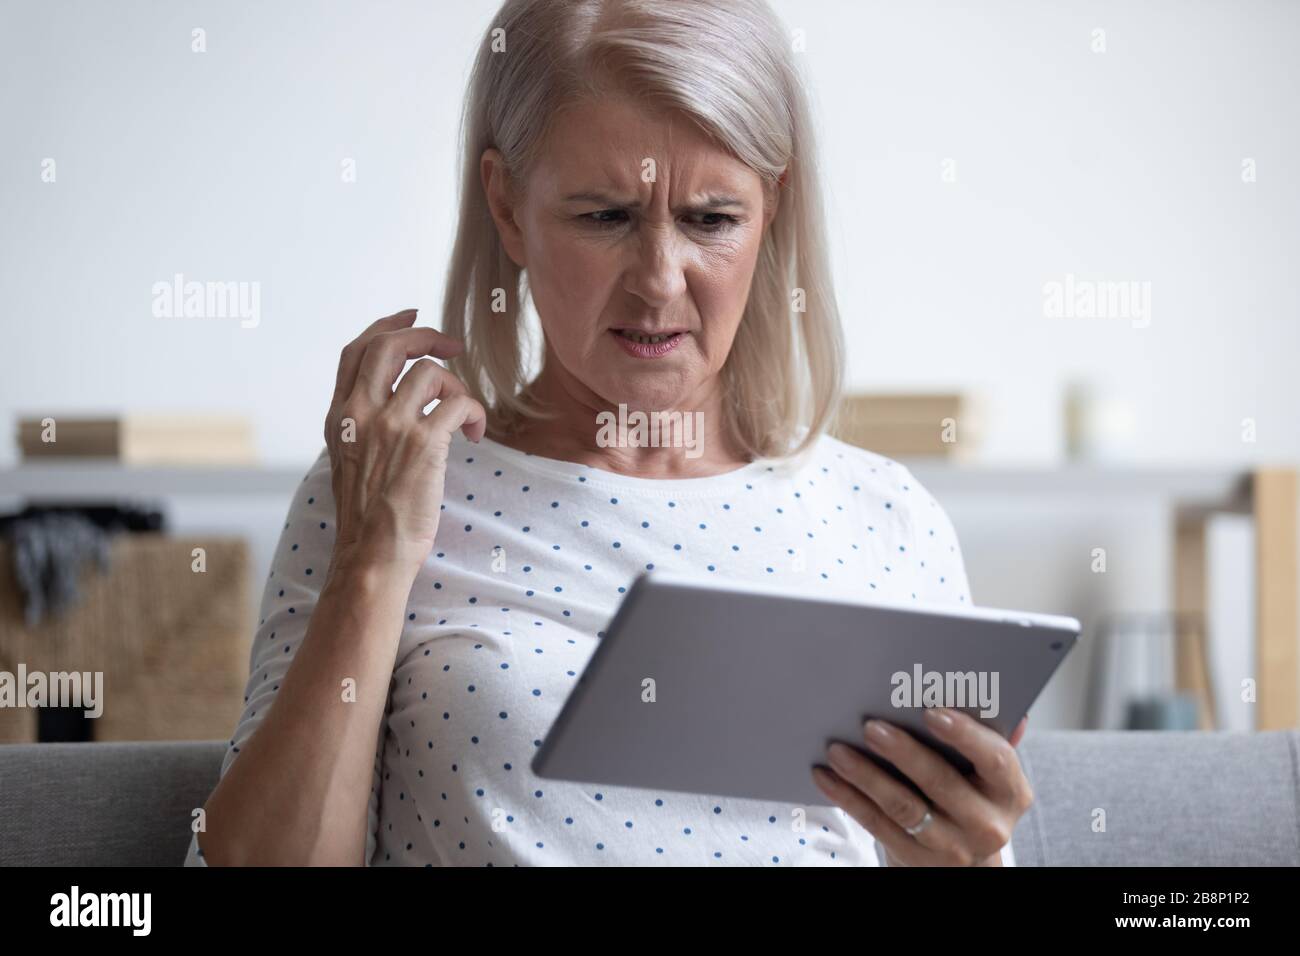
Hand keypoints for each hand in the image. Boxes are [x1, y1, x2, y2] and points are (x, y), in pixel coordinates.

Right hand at [323, 308, 486, 577]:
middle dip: (425, 336)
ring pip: (430, 373)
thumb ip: (363, 427)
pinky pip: (458, 403)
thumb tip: (394, 401)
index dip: (386, 326)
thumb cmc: (367, 519)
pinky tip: (475, 432)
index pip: (356, 352)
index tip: (411, 317)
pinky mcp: (423, 443)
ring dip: (457, 387)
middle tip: (452, 345)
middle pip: (390, 347)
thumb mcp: (349, 461)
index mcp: (339, 416)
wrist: (371, 556)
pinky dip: (474, 411)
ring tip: (463, 415)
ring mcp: (390, 426)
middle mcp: (359, 414)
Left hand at [811, 710, 1031, 865]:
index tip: (931, 712)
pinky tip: (827, 776)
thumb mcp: (986, 770)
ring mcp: (952, 847)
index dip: (965, 735)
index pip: (995, 759)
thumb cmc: (970, 792)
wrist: (962, 854)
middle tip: (870, 726)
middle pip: (940, 782)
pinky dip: (849, 798)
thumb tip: (986, 690)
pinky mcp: (915, 859)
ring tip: (838, 750)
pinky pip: (877, 825)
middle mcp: (987, 824)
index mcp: (1010, 791)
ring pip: (903, 806)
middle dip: (902, 752)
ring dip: (865, 775)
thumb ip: (987, 731)